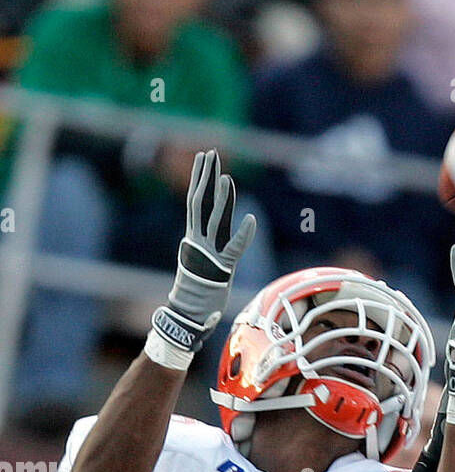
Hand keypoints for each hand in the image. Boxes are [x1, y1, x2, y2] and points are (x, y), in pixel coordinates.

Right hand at [149, 149, 256, 361]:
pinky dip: (243, 235)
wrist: (187, 316)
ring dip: (221, 198)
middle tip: (210, 154)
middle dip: (206, 177)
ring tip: (224, 176)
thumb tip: (207, 241)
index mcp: (193, 239)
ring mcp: (208, 253)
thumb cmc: (195, 296)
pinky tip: (251, 220)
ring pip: (214, 219)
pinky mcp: (221, 268)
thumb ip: (205, 250)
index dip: (202, 180)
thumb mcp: (200, 267)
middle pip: (201, 202)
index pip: (197, 202)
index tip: (205, 159)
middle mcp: (198, 241)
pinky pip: (234, 248)